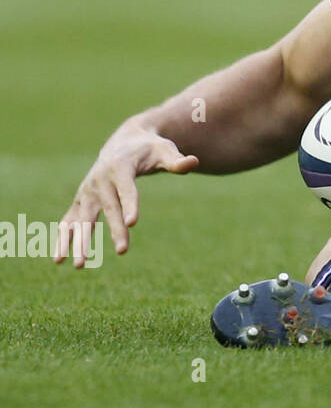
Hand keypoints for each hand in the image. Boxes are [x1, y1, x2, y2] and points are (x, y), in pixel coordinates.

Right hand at [57, 123, 198, 266]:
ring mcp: (87, 191)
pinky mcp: (80, 200)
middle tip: (123, 251)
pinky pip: (69, 221)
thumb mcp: (165, 151)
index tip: (133, 223)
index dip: (130, 205)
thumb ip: (177, 161)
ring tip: (80, 265)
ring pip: (83, 218)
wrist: (124, 143)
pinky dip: (63, 239)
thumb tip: (195, 162)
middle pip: (108, 207)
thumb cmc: (149, 149)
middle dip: (114, 229)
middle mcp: (99, 179)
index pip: (127, 189)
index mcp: (120, 167)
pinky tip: (59, 259)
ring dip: (80, 241)